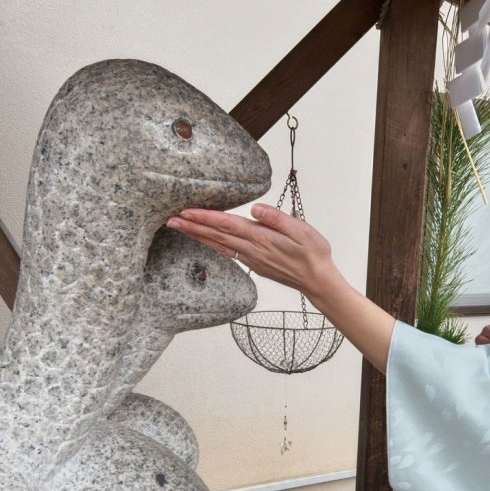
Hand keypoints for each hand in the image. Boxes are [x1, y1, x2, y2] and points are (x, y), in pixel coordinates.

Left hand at [167, 204, 396, 371]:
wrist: (318, 282)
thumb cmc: (314, 254)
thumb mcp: (303, 230)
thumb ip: (278, 218)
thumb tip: (255, 209)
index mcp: (262, 238)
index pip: (227, 225)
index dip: (205, 217)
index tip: (186, 212)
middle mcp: (252, 250)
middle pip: (216, 235)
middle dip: (193, 226)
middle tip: (171, 220)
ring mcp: (251, 259)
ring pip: (219, 245)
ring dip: (198, 236)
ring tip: (180, 228)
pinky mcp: (254, 264)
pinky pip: (227, 252)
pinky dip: (212, 245)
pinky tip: (205, 241)